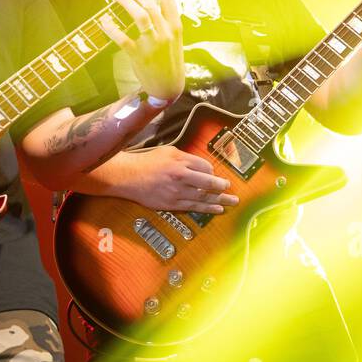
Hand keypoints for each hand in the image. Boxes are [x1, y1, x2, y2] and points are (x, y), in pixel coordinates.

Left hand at [98, 0, 184, 101]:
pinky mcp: (139, 56)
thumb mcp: (174, 38)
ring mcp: (153, 44)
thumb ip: (166, 21)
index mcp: (175, 26)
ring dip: (126, 1)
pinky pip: (123, 39)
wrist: (169, 87)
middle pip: (150, 3)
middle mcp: (166, 32)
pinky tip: (104, 20)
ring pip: (140, 16)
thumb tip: (151, 0)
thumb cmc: (170, 60)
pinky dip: (112, 28)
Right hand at [114, 145, 238, 213]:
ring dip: (220, 200)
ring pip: (203, 197)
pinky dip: (207, 209)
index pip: (204, 166)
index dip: (212, 171)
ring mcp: (176, 192)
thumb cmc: (148, 162)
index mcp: (179, 161)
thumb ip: (186, 158)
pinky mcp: (171, 204)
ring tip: (233, 201)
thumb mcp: (168, 151)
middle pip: (207, 182)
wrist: (128, 177)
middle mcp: (179, 177)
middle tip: (231, 188)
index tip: (215, 174)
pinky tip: (218, 209)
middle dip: (222, 186)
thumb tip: (204, 167)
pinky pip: (193, 207)